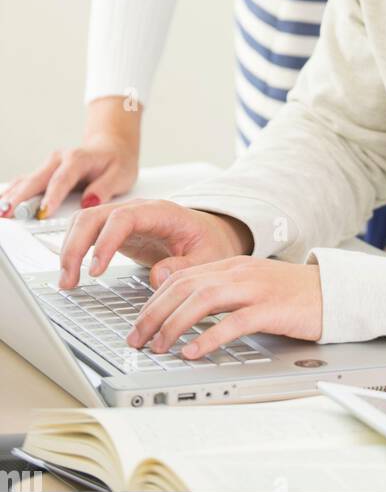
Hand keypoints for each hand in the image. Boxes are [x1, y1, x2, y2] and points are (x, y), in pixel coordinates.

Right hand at [1, 96, 141, 220]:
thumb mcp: (121, 174)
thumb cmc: (117, 162)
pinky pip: (25, 181)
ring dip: (13, 195)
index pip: (62, 179)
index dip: (51, 196)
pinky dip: (13, 192)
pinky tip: (4, 202)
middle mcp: (60, 159)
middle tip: (8, 213)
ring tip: (1, 211)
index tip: (43, 212)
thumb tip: (89, 202)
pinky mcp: (44, 171)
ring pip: (27, 180)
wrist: (112, 147)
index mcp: (78, 159)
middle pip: (37, 179)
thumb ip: (105, 188)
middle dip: (21, 197)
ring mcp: (49, 164)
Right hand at [57, 198, 253, 290]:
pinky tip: (71, 271)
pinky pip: (88, 232)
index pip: (124, 218)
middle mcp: (139, 210)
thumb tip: (157, 276)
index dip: (106, 242)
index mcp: (161, 212)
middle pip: (96, 215)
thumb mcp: (208, 258)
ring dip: (70, 248)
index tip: (96, 270)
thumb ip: (185, 267)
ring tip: (67, 281)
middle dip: (76, 245)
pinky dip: (74, 248)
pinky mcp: (118, 230)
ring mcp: (125, 218)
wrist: (212, 236)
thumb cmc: (211, 244)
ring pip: (85, 221)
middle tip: (70, 280)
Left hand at [126, 259, 322, 358]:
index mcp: (231, 265)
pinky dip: (208, 337)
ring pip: (202, 300)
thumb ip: (220, 291)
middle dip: (154, 314)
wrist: (333, 291)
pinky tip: (193, 351)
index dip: (154, 300)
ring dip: (174, 325)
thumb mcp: (250, 285)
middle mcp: (239, 272)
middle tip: (137, 339)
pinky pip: (233, 322)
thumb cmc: (291, 294)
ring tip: (159, 346)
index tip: (138, 324)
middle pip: (184, 286)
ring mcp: (255, 288)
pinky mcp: (271, 308)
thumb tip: (183, 311)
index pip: (181, 276)